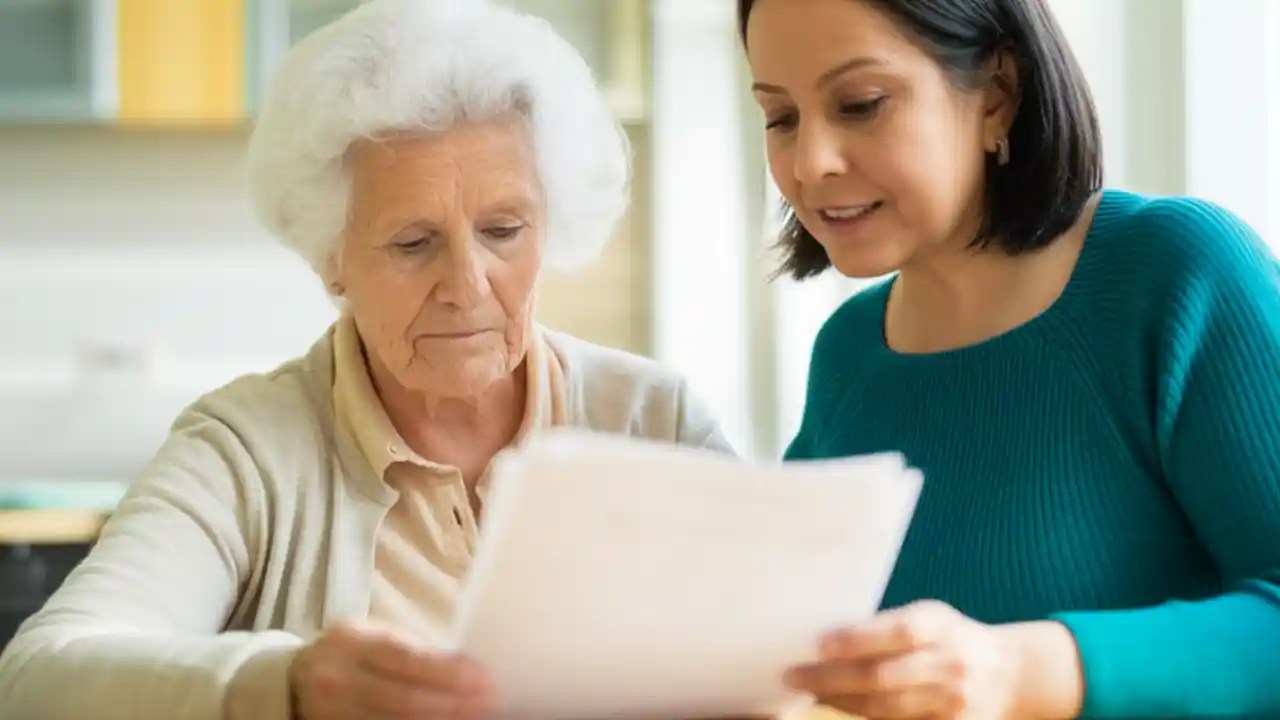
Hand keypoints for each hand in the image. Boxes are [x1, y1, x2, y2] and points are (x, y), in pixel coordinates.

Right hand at [290, 619, 497, 719]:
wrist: (296, 679)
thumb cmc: (354, 653)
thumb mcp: (376, 638)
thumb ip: (416, 651)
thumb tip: (470, 670)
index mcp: (351, 641)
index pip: (405, 658)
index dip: (447, 672)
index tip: (484, 679)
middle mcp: (336, 679)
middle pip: (402, 699)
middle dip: (452, 705)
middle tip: (489, 704)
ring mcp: (332, 713)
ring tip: (474, 718)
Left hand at [782, 601, 1023, 718]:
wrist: (1007, 673)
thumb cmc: (951, 637)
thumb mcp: (929, 616)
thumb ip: (888, 626)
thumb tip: (829, 638)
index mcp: (941, 625)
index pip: (897, 633)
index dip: (858, 640)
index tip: (820, 645)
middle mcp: (949, 663)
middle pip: (883, 676)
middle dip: (832, 678)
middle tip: (794, 675)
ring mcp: (952, 701)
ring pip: (886, 707)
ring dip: (840, 701)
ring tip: (808, 691)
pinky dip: (863, 715)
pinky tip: (836, 705)